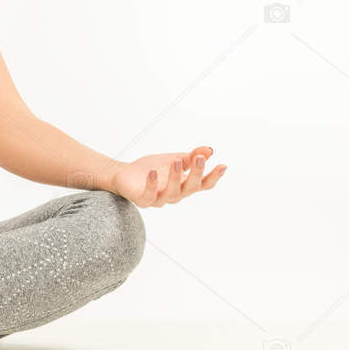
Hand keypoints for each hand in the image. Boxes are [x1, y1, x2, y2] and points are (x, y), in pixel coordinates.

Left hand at [106, 146, 225, 207]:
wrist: (125, 174)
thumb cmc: (153, 168)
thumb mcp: (175, 159)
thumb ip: (191, 156)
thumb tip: (210, 150)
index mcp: (184, 185)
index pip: (203, 184)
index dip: (213, 177)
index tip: (223, 165)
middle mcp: (175, 194)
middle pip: (190, 188)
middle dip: (196, 173)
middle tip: (199, 158)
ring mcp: (159, 199)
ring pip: (172, 193)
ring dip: (176, 177)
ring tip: (177, 162)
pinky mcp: (143, 199)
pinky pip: (149, 195)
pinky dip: (152, 184)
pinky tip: (153, 172)